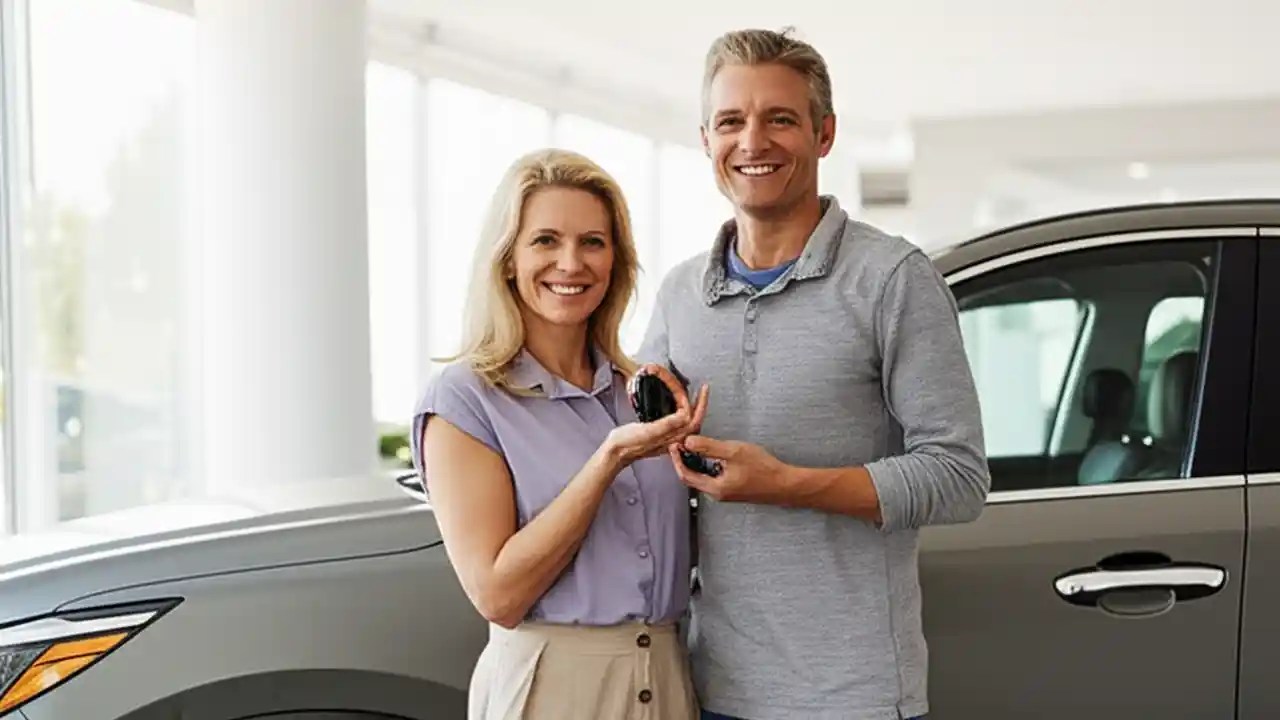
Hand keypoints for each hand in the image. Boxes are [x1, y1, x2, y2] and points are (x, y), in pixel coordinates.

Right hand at [607, 365, 708, 466]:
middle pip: (693, 416)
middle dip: (697, 400)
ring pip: (686, 417)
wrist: (615, 452)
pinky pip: (676, 418)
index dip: (700, 402)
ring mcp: (668, 436)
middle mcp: (674, 437)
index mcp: (673, 436)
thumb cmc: (628, 444)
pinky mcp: (661, 433)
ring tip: (695, 393)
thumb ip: (667, 425)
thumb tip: (685, 416)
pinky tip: (678, 403)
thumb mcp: (647, 431)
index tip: (704, 389)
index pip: (693, 417)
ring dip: (690, 403)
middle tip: (702, 388)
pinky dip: (679, 407)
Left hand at [668, 436, 787, 502]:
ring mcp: (725, 493)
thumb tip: (688, 442)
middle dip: (684, 460)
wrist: (784, 485)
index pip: (685, 475)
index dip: (676, 459)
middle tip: (681, 443)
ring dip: (695, 462)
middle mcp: (717, 494)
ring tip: (693, 445)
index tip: (674, 444)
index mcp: (714, 488)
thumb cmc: (763, 469)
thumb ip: (709, 447)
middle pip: (692, 477)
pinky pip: (713, 477)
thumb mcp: (733, 452)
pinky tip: (711, 453)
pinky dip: (707, 465)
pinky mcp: (733, 489)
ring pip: (703, 477)